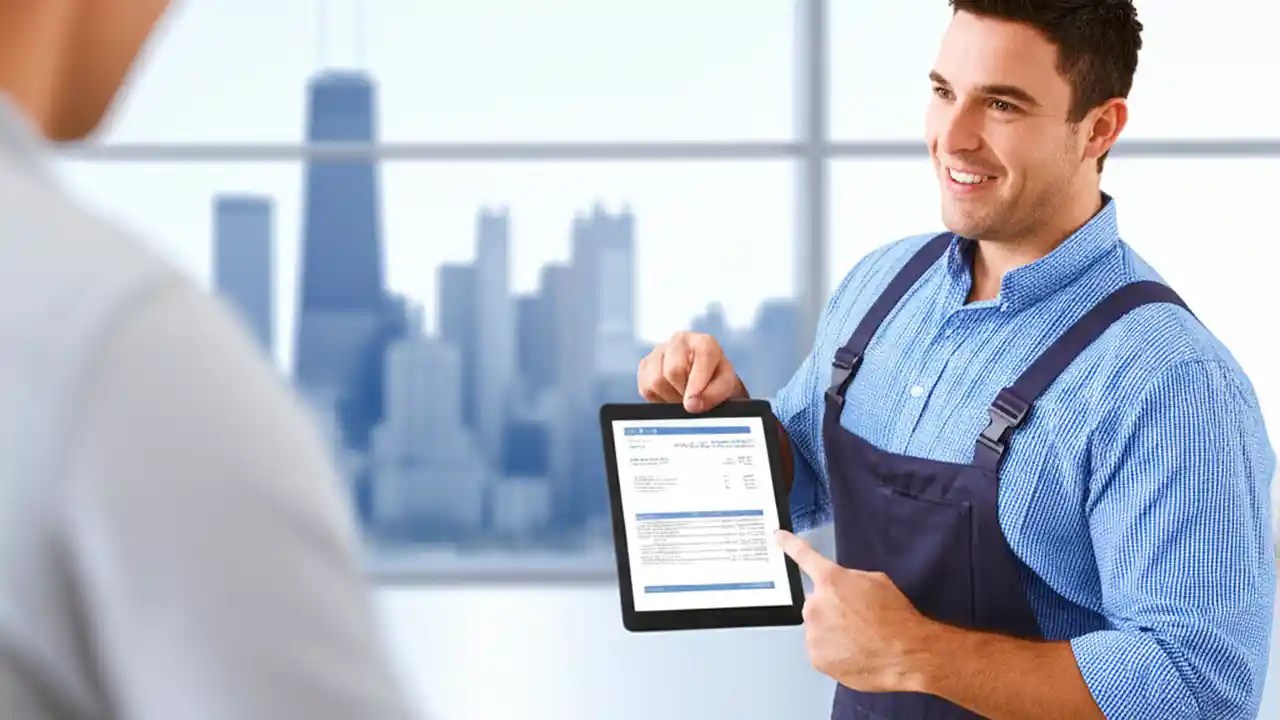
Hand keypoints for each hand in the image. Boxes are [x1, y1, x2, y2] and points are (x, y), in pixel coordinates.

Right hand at [637, 331, 746, 412]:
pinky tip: (670, 393)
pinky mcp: (645, 365)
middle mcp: (679, 341)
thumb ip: (714, 394)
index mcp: (703, 342)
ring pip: (655, 381)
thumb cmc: (716, 380)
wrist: (706, 381)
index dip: (697, 384)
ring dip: (669, 397)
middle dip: (682, 392)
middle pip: (673, 371)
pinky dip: (658, 398)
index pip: (699, 358)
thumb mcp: (727, 387)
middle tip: (691, 398)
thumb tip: (691, 403)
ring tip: (681, 395)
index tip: (695, 401)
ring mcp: (659, 351)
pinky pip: (645, 388)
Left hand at [774, 529, 933, 692]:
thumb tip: (843, 586)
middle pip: (816, 602)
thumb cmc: (896, 618)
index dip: (789, 544)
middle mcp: (815, 604)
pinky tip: (854, 652)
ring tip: (859, 639)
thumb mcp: (877, 582)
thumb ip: (850, 579)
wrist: (905, 654)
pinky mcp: (816, 656)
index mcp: (831, 580)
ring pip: (818, 628)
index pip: (804, 556)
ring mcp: (813, 632)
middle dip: (831, 608)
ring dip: (831, 631)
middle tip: (856, 620)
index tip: (778, 537)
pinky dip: (833, 652)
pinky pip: (820, 650)